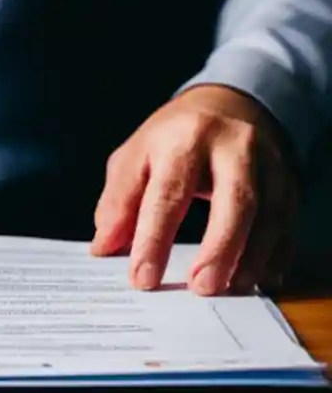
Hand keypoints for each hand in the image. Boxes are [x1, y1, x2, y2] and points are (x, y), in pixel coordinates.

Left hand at [91, 84, 296, 294]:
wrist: (226, 104)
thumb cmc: (171, 140)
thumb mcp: (134, 158)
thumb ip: (117, 203)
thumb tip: (104, 248)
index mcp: (183, 139)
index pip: (168, 195)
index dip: (154, 240)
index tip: (142, 279)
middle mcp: (232, 146)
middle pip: (235, 200)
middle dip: (219, 248)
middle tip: (200, 288)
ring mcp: (267, 162)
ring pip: (270, 213)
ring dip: (252, 257)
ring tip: (230, 289)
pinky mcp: (288, 179)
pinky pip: (288, 221)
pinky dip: (278, 253)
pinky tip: (262, 279)